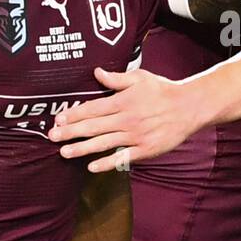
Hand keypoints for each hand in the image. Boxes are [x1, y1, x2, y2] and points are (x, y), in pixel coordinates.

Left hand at [48, 67, 202, 171]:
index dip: (73, 114)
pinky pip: (122, 158)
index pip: (92, 108)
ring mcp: (135, 136)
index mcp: (123, 101)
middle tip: (52, 137)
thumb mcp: (140, 77)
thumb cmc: (163, 90)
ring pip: (103, 143)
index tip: (58, 119)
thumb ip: (116, 78)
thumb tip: (96, 72)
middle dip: (70, 132)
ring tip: (64, 152)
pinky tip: (92, 167)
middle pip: (93, 127)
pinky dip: (107, 163)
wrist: (189, 107)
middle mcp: (126, 119)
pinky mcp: (145, 149)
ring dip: (82, 148)